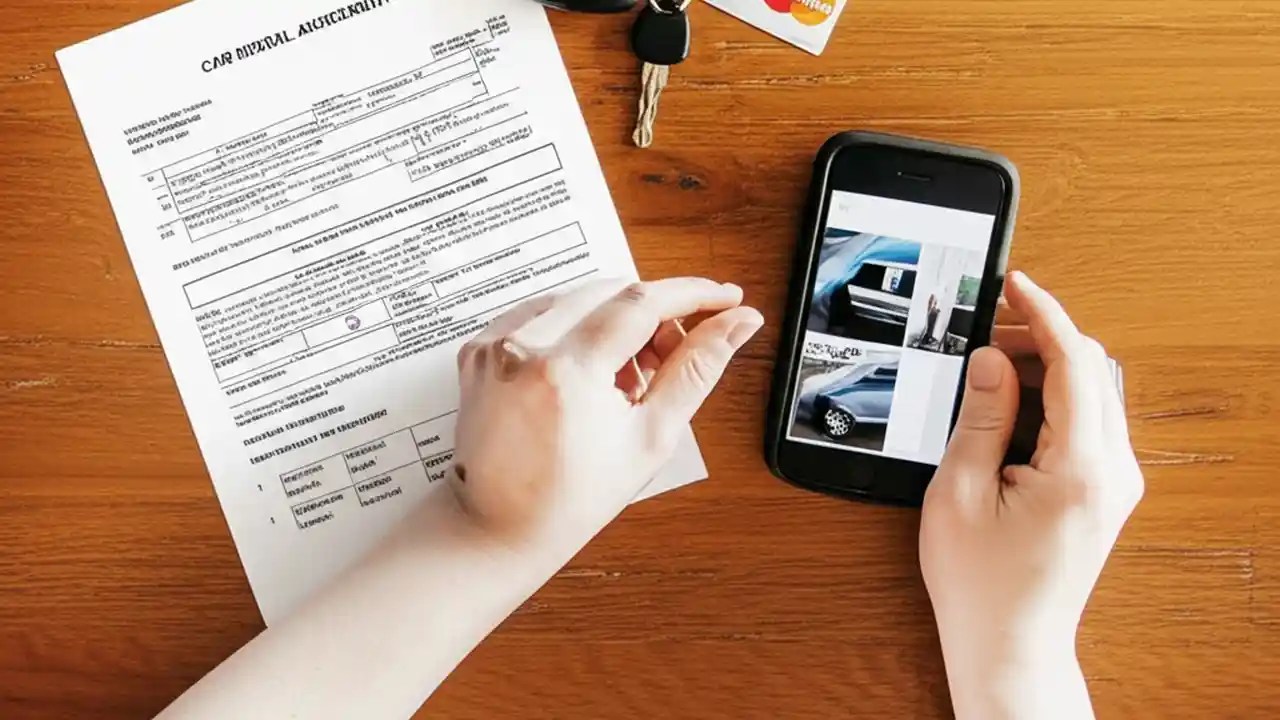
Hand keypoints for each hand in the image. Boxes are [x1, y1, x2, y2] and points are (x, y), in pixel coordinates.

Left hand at [453, 277, 762, 539]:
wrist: (498, 528)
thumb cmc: (570, 499)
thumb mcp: (651, 437)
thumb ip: (697, 370)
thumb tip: (739, 323)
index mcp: (566, 371)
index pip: (643, 302)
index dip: (693, 294)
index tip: (725, 297)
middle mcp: (523, 347)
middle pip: (613, 293)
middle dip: (655, 316)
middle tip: (671, 359)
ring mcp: (495, 344)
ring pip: (580, 299)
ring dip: (616, 323)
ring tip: (625, 380)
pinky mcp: (481, 346)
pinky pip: (545, 313)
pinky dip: (577, 331)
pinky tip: (588, 375)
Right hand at [920, 272, 1143, 718]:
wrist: (1010, 640)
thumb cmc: (982, 583)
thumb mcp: (960, 490)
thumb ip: (980, 416)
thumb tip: (989, 359)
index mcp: (1081, 468)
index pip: (1074, 362)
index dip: (1043, 314)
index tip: (1015, 284)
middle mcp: (1113, 471)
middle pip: (1091, 370)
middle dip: (1040, 337)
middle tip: (988, 328)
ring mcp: (1115, 481)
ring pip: (1092, 392)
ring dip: (1046, 367)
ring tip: (991, 367)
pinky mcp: (1105, 489)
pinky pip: (1089, 421)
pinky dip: (1053, 397)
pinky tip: (1011, 403)